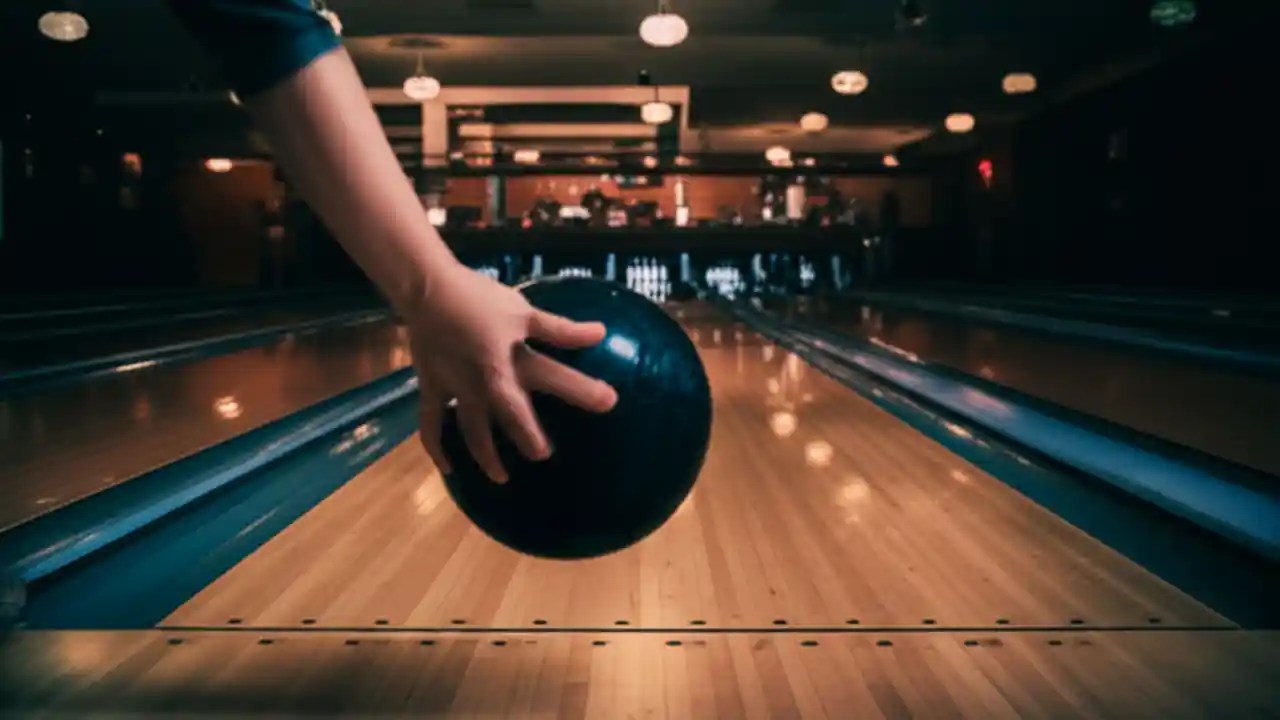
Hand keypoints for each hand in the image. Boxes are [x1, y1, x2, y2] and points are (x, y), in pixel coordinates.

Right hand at [406, 264, 617, 482]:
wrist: (426, 289)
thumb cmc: (478, 299)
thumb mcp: (523, 313)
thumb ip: (560, 331)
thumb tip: (601, 333)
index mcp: (504, 368)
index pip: (547, 384)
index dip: (576, 395)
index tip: (604, 406)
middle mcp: (480, 387)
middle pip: (508, 418)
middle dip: (527, 438)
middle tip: (544, 456)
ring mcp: (454, 391)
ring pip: (470, 431)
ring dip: (485, 456)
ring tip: (501, 478)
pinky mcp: (432, 388)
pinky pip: (432, 424)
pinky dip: (437, 448)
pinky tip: (449, 468)